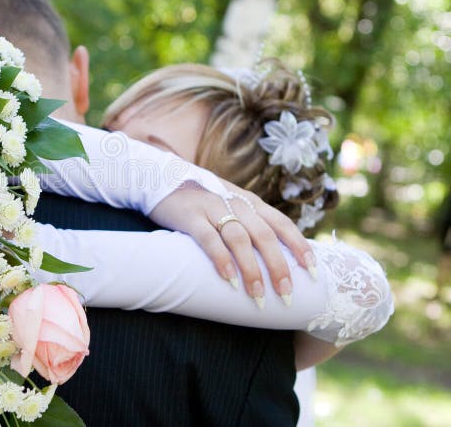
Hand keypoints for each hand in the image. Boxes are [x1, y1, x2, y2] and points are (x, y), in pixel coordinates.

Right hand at [148, 181, 315, 306]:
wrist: (160, 178)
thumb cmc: (201, 202)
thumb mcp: (231, 206)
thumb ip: (250, 224)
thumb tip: (275, 259)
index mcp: (251, 202)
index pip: (282, 224)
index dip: (300, 247)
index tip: (313, 273)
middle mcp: (236, 203)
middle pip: (265, 236)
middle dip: (279, 267)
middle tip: (287, 295)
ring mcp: (212, 208)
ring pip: (240, 239)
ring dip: (252, 269)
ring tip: (258, 295)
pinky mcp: (190, 216)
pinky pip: (209, 239)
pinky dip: (221, 259)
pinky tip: (229, 279)